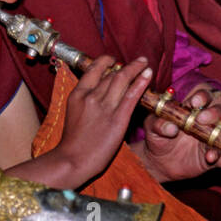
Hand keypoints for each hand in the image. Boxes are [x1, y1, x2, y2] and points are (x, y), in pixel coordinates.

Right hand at [53, 56, 151, 181]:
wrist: (72, 160)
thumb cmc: (72, 142)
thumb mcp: (73, 113)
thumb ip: (85, 101)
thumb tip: (96, 93)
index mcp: (78, 94)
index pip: (94, 69)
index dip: (106, 61)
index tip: (114, 60)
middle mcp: (91, 96)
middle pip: (111, 74)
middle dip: (126, 67)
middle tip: (138, 63)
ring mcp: (105, 107)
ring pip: (122, 79)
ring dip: (136, 69)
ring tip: (145, 64)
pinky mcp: (118, 119)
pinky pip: (132, 95)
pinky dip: (141, 82)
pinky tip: (148, 75)